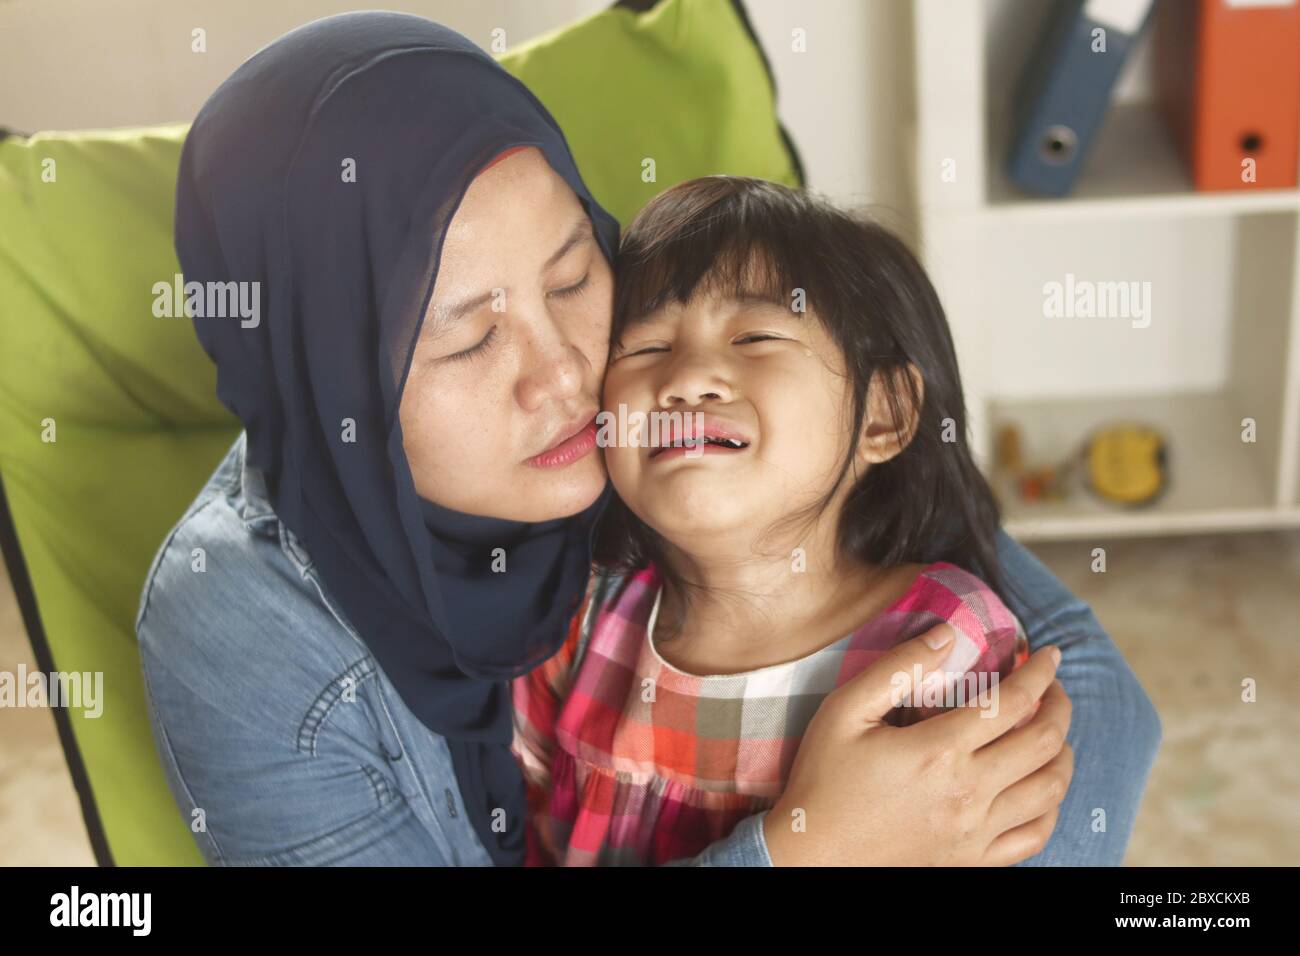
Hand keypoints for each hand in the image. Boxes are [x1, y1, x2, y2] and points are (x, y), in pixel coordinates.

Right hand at [763, 625, 1072, 864]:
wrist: (813, 856)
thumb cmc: (824, 779)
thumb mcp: (845, 711)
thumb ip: (898, 668)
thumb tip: (947, 634)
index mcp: (939, 750)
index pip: (1013, 701)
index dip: (1039, 670)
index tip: (1048, 653)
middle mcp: (969, 791)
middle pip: (1044, 742)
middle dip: (1059, 705)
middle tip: (1053, 686)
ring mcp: (976, 831)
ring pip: (1050, 789)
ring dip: (1064, 753)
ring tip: (1054, 732)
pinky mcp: (974, 859)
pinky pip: (1035, 834)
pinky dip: (1052, 807)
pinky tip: (1041, 788)